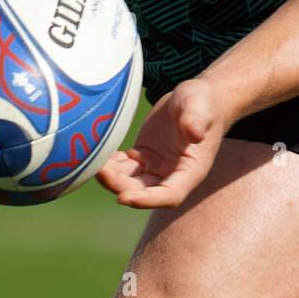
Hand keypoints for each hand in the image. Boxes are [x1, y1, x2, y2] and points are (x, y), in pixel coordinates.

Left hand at [96, 77, 228, 208]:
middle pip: (144, 191)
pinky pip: (125, 168)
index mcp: (190, 171)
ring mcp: (157, 167)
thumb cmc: (203, 102)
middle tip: (100, 172)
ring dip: (113, 178)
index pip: (169, 195)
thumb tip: (195, 134)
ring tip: (95, 163)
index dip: (147, 200)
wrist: (198, 97)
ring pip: (131, 182)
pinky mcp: (145, 156)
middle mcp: (172, 174)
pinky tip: (100, 155)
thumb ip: (195, 120)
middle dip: (121, 187)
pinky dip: (112, 166)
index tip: (123, 198)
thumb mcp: (199, 106)